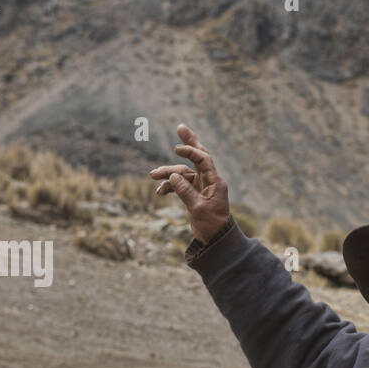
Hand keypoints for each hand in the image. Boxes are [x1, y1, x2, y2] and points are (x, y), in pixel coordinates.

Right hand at [148, 124, 232, 242]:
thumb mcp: (198, 209)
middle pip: (197, 157)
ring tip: (152, 175)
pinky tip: (159, 192)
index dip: (191, 151)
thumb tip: (173, 176)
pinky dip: (169, 187)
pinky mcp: (193, 195)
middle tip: (180, 127)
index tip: (176, 149)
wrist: (216, 240)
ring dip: (168, 174)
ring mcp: (200, 187)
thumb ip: (186, 191)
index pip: (203, 160)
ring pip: (182, 174)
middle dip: (189, 143)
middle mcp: (208, 181)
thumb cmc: (212, 225)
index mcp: (214, 182)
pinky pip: (179, 185)